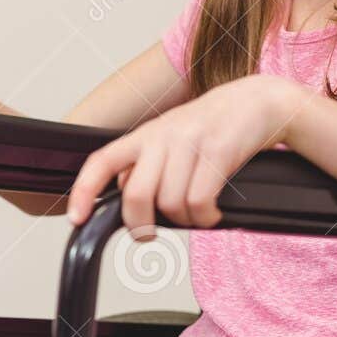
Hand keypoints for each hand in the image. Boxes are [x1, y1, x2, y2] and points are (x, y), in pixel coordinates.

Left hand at [66, 76, 302, 234]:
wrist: (258, 102)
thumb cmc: (214, 126)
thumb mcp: (172, 138)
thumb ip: (146, 163)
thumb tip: (125, 193)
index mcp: (145, 134)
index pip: (102, 160)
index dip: (83, 191)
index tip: (77, 218)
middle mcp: (163, 136)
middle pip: (137, 195)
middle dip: (141, 225)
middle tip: (149, 234)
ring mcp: (191, 142)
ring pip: (171, 203)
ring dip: (186, 220)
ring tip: (198, 212)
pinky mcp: (218, 152)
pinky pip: (200, 202)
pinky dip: (206, 218)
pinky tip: (213, 213)